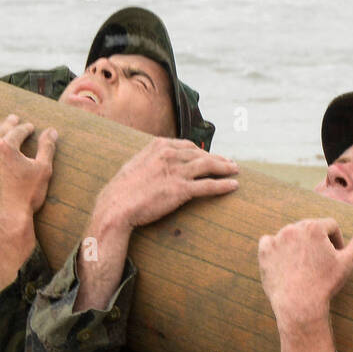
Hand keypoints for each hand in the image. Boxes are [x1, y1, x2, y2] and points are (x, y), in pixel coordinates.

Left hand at [0, 114, 57, 295]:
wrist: (5, 221)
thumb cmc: (27, 197)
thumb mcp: (43, 171)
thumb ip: (47, 148)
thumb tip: (52, 131)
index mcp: (6, 145)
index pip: (18, 131)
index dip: (26, 128)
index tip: (30, 127)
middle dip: (8, 124)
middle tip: (13, 118)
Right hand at [93, 137, 237, 232]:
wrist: (117, 205)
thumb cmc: (123, 190)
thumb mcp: (135, 164)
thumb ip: (151, 159)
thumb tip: (157, 162)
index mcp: (159, 145)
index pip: (188, 146)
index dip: (203, 151)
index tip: (211, 156)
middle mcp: (169, 155)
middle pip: (201, 154)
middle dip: (218, 159)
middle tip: (230, 163)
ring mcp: (176, 171)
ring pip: (208, 166)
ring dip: (225, 168)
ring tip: (236, 171)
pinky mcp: (181, 189)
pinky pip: (208, 185)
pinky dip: (224, 185)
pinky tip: (234, 186)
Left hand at [258, 218, 352, 329]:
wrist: (299, 306)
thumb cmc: (326, 284)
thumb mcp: (348, 262)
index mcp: (314, 226)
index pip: (330, 227)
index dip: (335, 243)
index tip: (334, 260)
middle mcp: (293, 228)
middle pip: (310, 230)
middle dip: (316, 244)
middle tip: (318, 267)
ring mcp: (276, 238)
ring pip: (292, 236)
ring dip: (298, 246)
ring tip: (303, 268)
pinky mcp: (264, 251)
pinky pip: (271, 243)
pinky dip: (277, 251)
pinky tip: (286, 266)